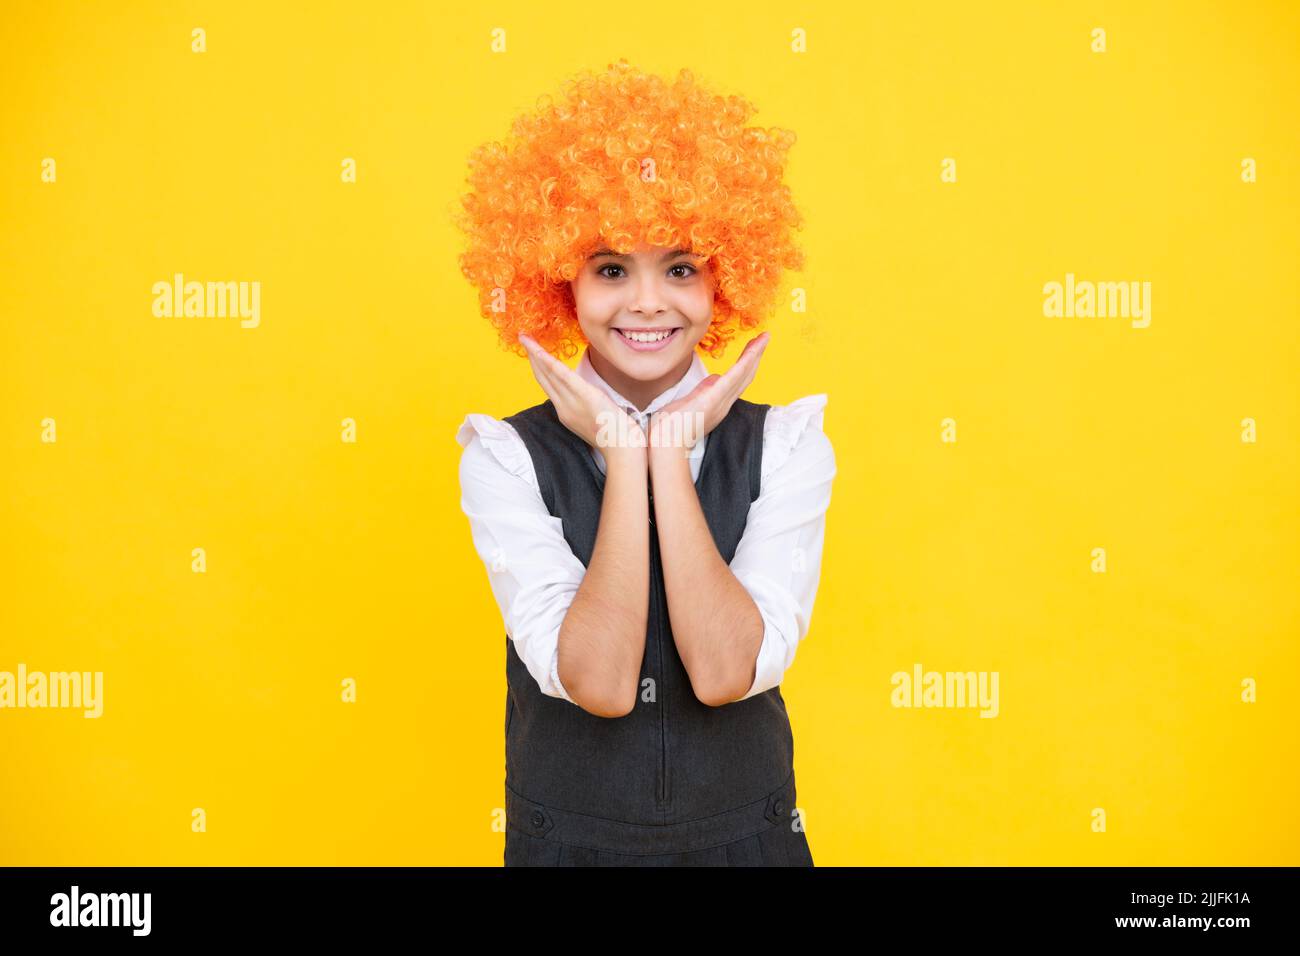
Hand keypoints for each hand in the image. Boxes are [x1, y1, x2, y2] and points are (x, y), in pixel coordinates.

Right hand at [518, 333, 645, 452]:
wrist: (622, 450)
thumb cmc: (615, 436)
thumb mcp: (595, 419)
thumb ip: (586, 406)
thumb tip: (587, 394)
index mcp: (566, 412)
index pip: (548, 385)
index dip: (538, 367)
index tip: (531, 353)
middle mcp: (564, 407)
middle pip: (543, 378)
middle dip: (531, 357)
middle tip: (522, 338)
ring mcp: (572, 403)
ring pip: (548, 375)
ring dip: (535, 355)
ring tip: (525, 338)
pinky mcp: (585, 397)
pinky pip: (563, 377)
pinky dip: (550, 363)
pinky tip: (540, 352)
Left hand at [648, 332, 769, 453]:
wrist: (664, 444)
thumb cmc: (670, 427)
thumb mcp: (688, 403)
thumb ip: (702, 392)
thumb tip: (714, 378)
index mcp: (717, 403)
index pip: (737, 380)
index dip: (747, 363)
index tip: (753, 347)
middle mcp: (723, 404)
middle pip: (745, 376)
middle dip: (756, 355)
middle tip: (765, 337)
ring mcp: (720, 402)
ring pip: (743, 375)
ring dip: (755, 355)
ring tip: (764, 338)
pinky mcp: (713, 400)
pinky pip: (733, 379)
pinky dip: (745, 363)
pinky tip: (753, 351)